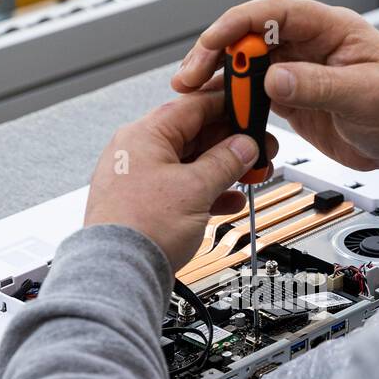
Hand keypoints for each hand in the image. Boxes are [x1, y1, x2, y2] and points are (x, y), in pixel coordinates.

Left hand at [84, 90, 277, 272]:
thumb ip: (225, 162)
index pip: (193, 106)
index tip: (250, 110)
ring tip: (250, 177)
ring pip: (189, 164)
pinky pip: (181, 189)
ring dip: (222, 171)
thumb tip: (243, 146)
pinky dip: (206, 193)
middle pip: (194, 136)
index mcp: (144, 135)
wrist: (119, 273)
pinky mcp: (142, 204)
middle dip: (230, 145)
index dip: (227, 106)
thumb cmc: (141, 228)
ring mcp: (138, 179)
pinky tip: (229, 201)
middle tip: (258, 151)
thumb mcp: (196, 188)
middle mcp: (137, 152)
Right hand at [172, 0, 378, 182]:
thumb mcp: (364, 96)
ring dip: (218, 78)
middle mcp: (310, 44)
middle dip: (216, 52)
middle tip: (188, 75)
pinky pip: (255, 93)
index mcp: (331, 28)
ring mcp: (299, 70)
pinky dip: (232, 101)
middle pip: (250, 36)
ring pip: (247, 64)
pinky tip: (215, 111)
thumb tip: (274, 77)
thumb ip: (319, 86)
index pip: (274, 12)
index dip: (238, 23)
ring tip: (190, 94)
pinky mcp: (293, 98)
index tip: (213, 43)